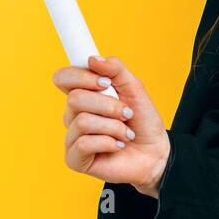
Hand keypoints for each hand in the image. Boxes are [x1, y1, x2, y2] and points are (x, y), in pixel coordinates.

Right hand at [52, 55, 169, 197]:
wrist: (155, 152)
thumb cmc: (142, 121)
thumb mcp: (135, 88)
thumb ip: (115, 69)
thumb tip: (93, 59)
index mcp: (84, 95)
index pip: (63, 78)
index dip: (80, 76)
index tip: (105, 82)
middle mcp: (73, 115)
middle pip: (74, 99)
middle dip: (109, 106)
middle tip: (126, 113)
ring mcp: (72, 137)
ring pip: (82, 121)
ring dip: (113, 126)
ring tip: (125, 133)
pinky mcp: (74, 159)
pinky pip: (84, 144)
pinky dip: (109, 142)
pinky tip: (117, 146)